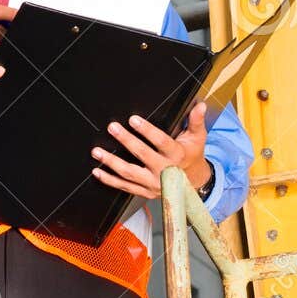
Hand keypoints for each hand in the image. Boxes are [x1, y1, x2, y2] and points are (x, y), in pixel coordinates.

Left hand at [91, 102, 211, 200]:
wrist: (195, 183)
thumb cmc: (192, 155)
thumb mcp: (197, 138)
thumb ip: (196, 121)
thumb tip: (199, 105)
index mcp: (177, 155)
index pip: (161, 142)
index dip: (147, 131)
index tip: (133, 119)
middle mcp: (165, 170)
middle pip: (142, 155)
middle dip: (126, 141)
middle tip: (113, 128)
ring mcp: (154, 183)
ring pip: (130, 173)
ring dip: (111, 162)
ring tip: (97, 151)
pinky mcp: (146, 192)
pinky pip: (125, 187)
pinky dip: (110, 180)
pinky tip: (97, 171)